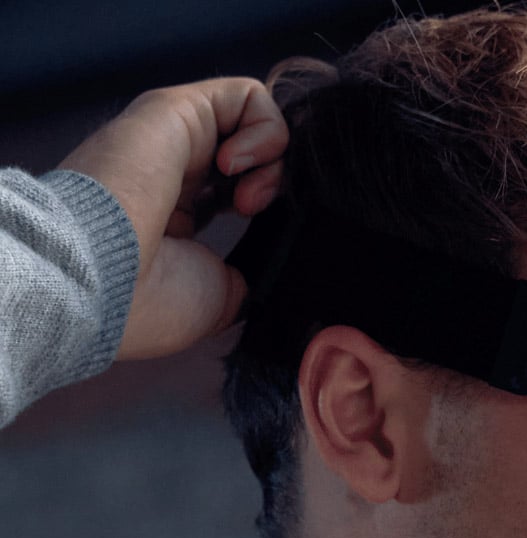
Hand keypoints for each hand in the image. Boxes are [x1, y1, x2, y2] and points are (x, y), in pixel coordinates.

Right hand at [59, 78, 287, 359]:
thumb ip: (247, 272)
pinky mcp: (175, 109)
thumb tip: (269, 263)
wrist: (102, 279)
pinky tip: (237, 168)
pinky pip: (249, 96)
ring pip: (254, 123)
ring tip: (248, 197)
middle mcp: (169, 172)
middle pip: (250, 156)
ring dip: (273, 160)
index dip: (266, 209)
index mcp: (173, 218)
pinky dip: (267, 131)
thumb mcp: (218, 299)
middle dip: (273, 184)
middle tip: (253, 214)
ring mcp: (171, 138)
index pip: (234, 192)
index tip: (259, 238)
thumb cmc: (148, 303)